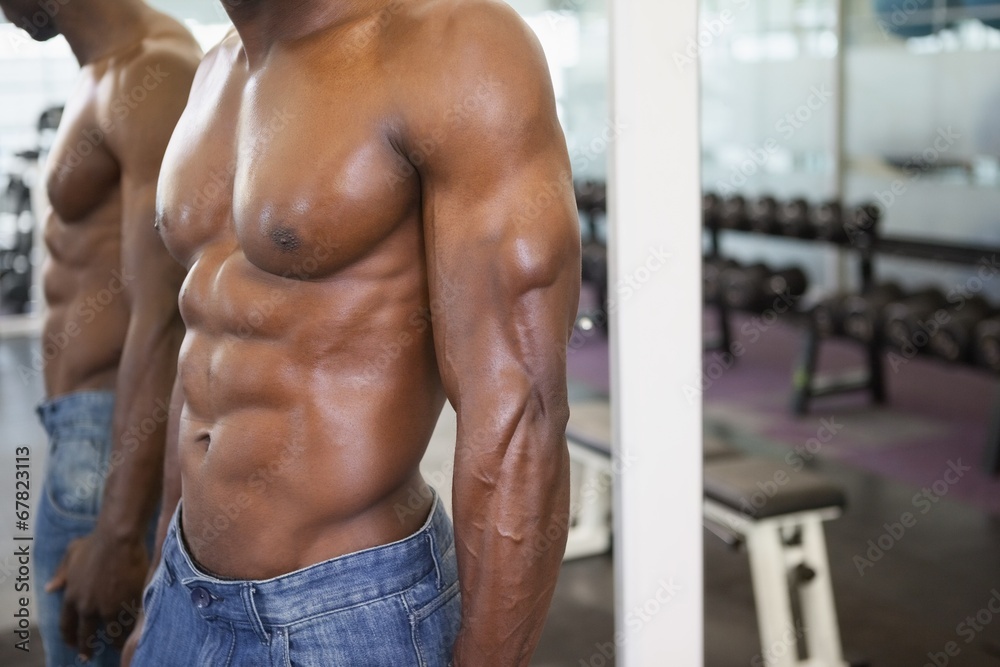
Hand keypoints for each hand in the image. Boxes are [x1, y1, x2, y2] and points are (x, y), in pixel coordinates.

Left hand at [46, 532, 148, 659]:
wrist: (119, 539)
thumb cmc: (95, 543)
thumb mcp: (72, 554)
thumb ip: (62, 573)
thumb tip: (50, 589)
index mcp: (71, 597)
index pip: (67, 626)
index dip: (70, 637)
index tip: (73, 645)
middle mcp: (87, 608)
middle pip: (86, 636)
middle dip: (88, 648)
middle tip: (90, 655)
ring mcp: (109, 608)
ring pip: (111, 633)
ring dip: (115, 641)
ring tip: (119, 645)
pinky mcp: (128, 604)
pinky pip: (130, 623)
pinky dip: (132, 629)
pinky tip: (135, 631)